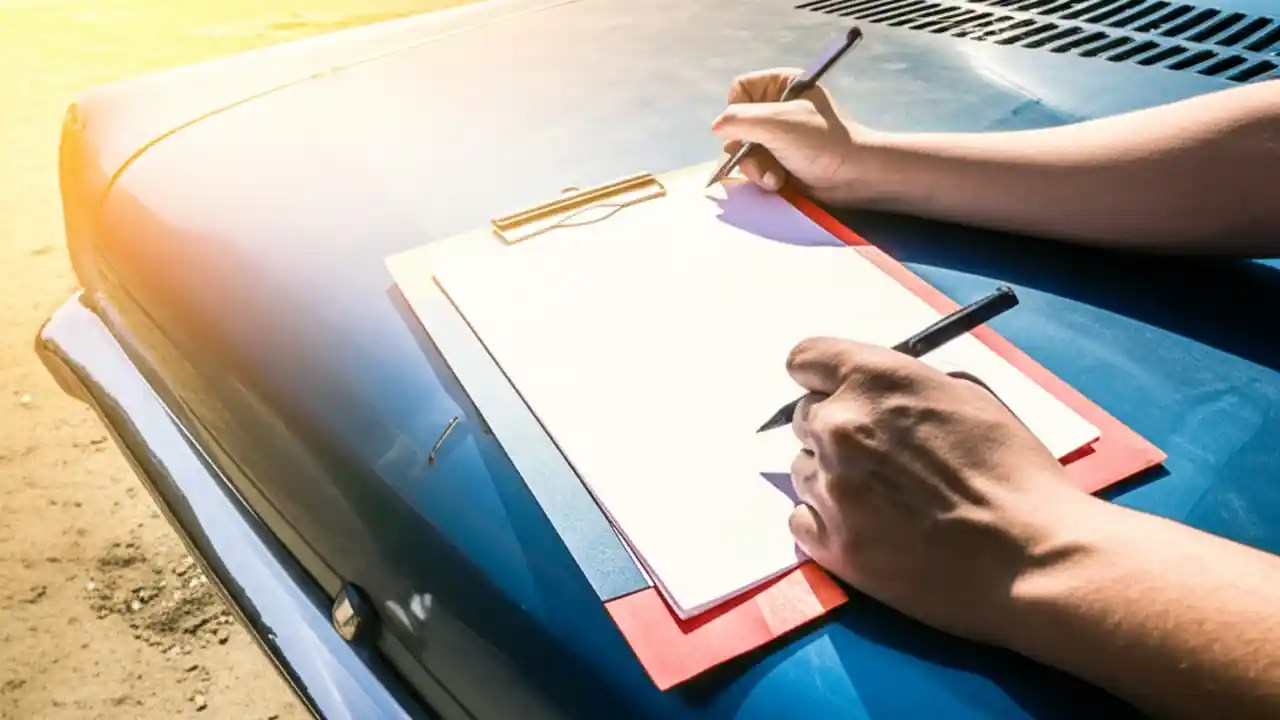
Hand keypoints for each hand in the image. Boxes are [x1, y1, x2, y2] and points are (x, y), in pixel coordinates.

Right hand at [711, 67, 873, 204]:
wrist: (853, 177)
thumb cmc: (822, 142)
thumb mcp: (778, 123)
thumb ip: (740, 120)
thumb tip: (715, 127)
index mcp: (781, 85)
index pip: (739, 90)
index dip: (737, 111)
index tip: (747, 129)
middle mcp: (777, 107)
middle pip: (737, 124)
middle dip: (746, 149)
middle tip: (762, 162)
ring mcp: (777, 135)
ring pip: (742, 149)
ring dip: (754, 167)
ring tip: (774, 178)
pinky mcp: (779, 159)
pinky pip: (754, 165)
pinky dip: (762, 176)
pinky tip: (778, 183)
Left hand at [786, 337, 1097, 643]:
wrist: (1030, 556)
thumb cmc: (1013, 473)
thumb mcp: (968, 397)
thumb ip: (906, 388)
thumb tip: (878, 396)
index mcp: (873, 380)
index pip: (805, 359)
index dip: (821, 377)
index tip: (835, 392)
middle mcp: (839, 426)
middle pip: (805, 417)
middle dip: (835, 431)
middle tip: (878, 457)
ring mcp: (828, 486)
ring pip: (804, 469)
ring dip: (833, 478)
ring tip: (885, 502)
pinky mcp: (827, 542)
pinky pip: (802, 519)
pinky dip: (827, 522)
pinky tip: (870, 530)